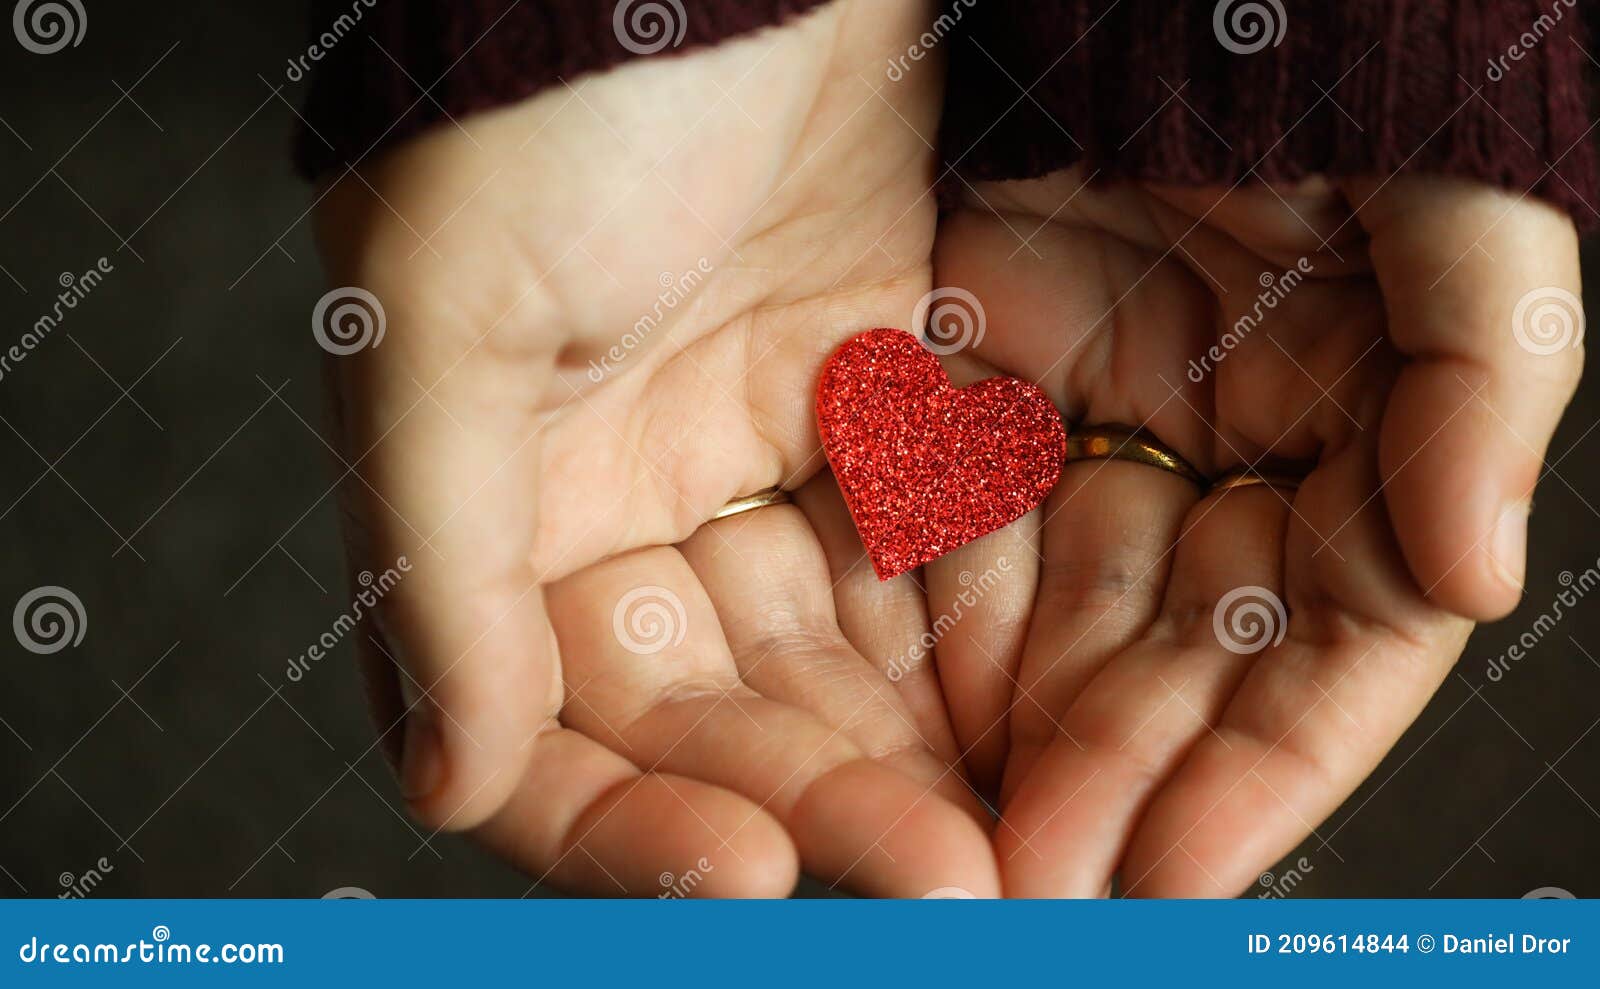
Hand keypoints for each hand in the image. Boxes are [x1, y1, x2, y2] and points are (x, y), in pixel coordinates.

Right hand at [313, 0, 1000, 895]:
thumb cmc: (543, 91)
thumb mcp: (446, 319)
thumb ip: (440, 563)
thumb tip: (443, 770)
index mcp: (496, 501)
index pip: (541, 721)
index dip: (625, 823)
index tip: (747, 875)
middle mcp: (623, 494)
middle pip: (712, 706)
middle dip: (812, 798)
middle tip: (933, 881)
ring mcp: (753, 443)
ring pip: (830, 647)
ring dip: (906, 740)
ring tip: (998, 833)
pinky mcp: (869, 381)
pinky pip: (921, 537)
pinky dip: (967, 613)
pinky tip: (1030, 695)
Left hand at [925, 168, 1582, 895]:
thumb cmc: (1320, 54)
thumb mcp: (1449, 200)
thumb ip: (1483, 377)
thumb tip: (1482, 575)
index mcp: (1357, 433)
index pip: (1332, 646)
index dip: (1266, 773)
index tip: (1182, 882)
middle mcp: (1223, 454)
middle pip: (1183, 664)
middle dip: (1121, 786)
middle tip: (1044, 895)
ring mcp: (1095, 429)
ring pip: (1063, 627)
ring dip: (1021, 744)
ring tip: (966, 856)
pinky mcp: (976, 393)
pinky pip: (954, 536)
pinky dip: (934, 630)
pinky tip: (897, 719)